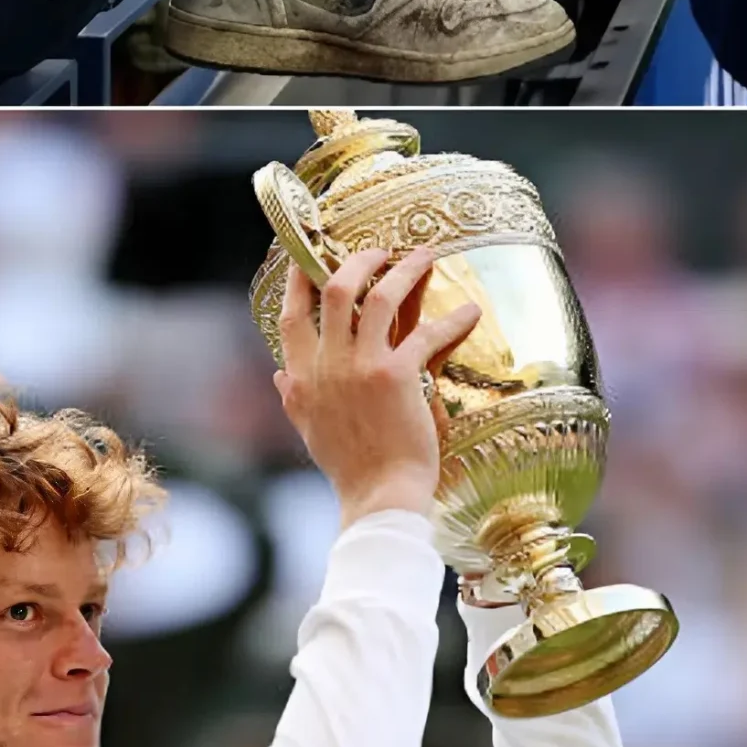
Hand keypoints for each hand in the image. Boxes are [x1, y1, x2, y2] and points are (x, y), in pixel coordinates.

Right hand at [272, 246, 481, 525]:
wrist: (380, 497)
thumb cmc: (351, 468)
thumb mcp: (310, 430)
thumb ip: (294, 397)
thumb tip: (276, 374)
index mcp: (303, 378)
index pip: (291, 316)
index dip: (298, 280)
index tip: (308, 256)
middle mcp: (327, 366)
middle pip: (337, 290)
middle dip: (360, 260)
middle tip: (381, 250)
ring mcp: (361, 367)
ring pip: (381, 296)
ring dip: (405, 270)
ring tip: (425, 256)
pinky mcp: (398, 375)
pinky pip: (426, 334)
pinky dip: (453, 321)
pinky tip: (470, 313)